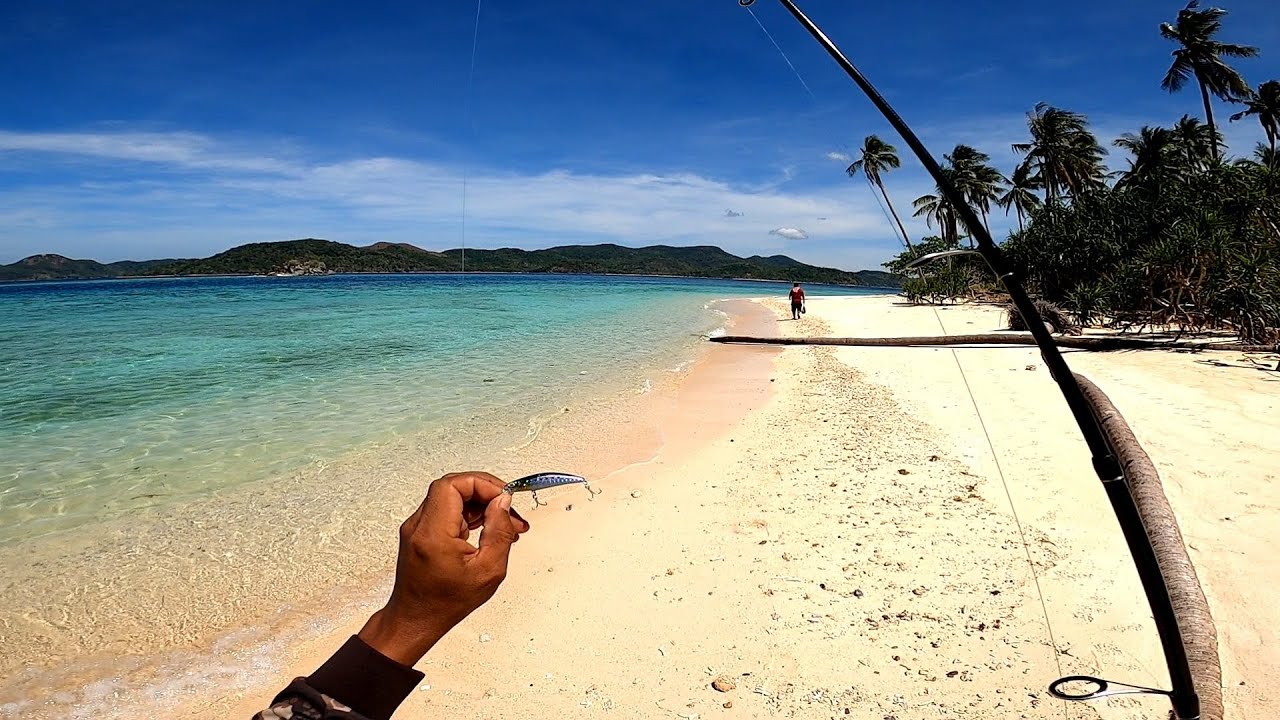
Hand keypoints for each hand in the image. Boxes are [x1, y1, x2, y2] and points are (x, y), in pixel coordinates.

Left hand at [357, 472, 530, 664]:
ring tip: (502, 524)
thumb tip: (503, 504)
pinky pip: (446, 510)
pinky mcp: (420, 532)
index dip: (483, 484)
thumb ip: (500, 532)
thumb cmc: (445, 603)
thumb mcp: (487, 571)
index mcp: (433, 534)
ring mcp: (417, 527)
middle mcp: (419, 526)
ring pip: (451, 497)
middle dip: (485, 492)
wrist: (416, 619)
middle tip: (507, 509)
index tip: (503, 498)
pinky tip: (485, 530)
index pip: (453, 485)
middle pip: (452, 486)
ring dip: (479, 504)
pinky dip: (468, 514)